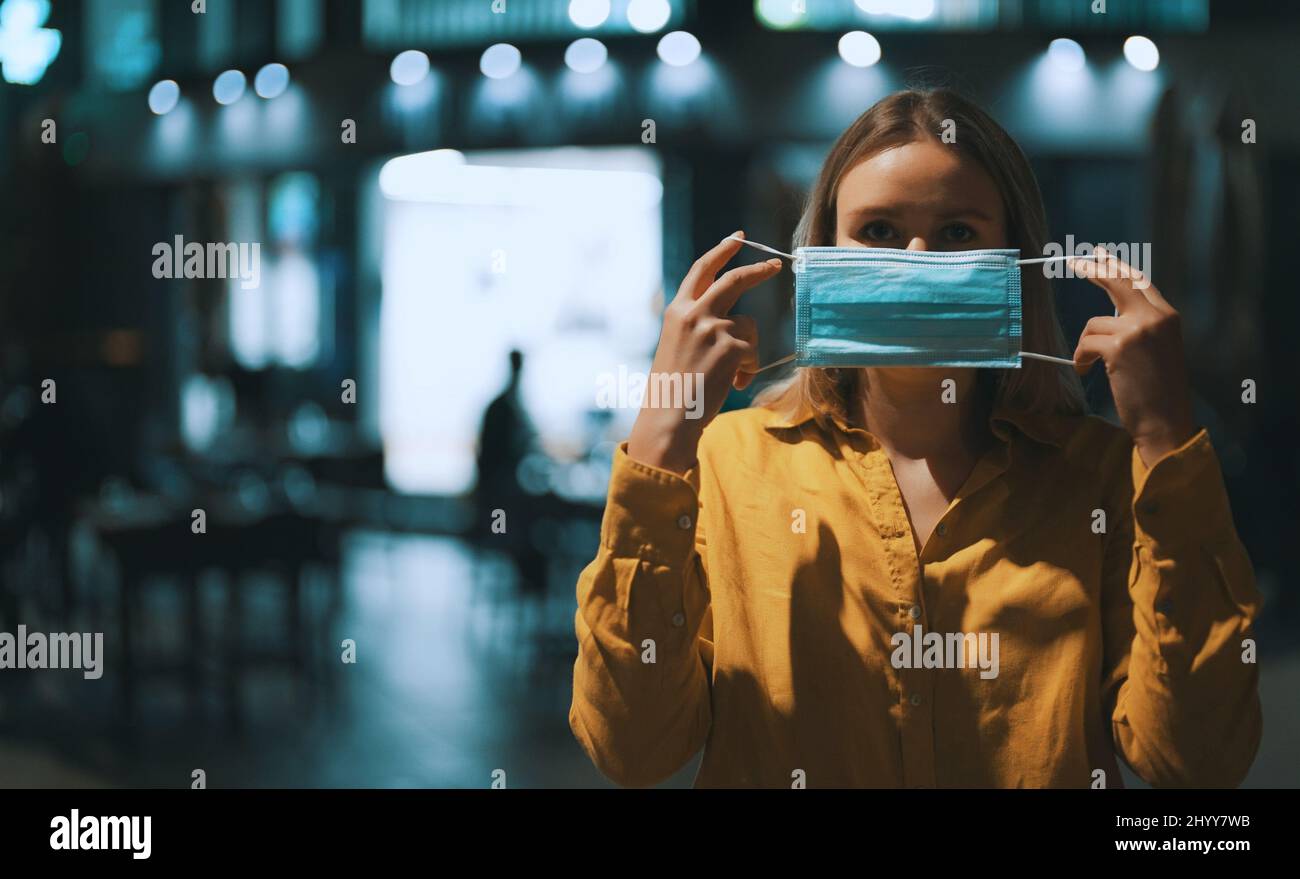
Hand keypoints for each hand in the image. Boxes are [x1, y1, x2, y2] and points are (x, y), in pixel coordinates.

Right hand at [626, 231, 781, 473]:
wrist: (669, 418)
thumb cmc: (672, 390)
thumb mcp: (676, 346)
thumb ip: (697, 326)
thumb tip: (732, 321)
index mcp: (677, 311)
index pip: (702, 270)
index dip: (722, 250)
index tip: (738, 238)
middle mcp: (694, 313)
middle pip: (735, 280)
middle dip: (758, 270)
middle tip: (776, 266)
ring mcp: (714, 328)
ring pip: (749, 326)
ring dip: (748, 349)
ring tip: (731, 374)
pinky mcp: (732, 346)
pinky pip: (753, 351)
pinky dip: (748, 369)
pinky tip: (733, 383)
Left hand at [1069, 245, 1197, 466]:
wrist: (1165, 419)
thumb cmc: (1158, 390)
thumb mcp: (1157, 349)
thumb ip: (1140, 326)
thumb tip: (1110, 313)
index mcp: (1168, 316)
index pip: (1139, 281)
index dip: (1116, 266)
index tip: (1098, 254)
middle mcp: (1156, 317)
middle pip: (1118, 282)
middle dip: (1094, 269)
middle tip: (1073, 262)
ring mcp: (1138, 330)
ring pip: (1094, 323)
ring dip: (1086, 345)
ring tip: (1091, 364)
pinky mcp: (1120, 346)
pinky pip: (1086, 344)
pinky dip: (1081, 358)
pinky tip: (1086, 371)